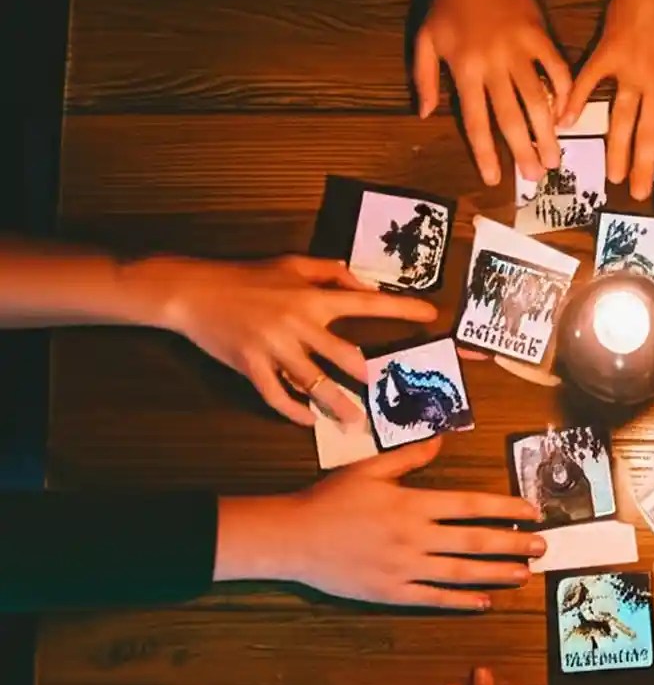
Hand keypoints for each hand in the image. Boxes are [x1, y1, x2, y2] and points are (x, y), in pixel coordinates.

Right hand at [129, 254, 436, 425]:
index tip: (430, 316)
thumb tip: (364, 283)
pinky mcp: (250, 366)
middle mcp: (298, 323)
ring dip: (336, 404)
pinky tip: (309, 420)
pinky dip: (294, 411)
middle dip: (365, 375)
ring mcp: (274, 347)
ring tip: (355, 421)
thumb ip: (331, 272)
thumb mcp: (292, 263)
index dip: (401, 310)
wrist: (192, 291)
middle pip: (342, 355)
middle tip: (383, 389)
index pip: (366, 303)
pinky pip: (277, 395)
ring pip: (313, 383)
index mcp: (312, 297)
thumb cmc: (246, 276)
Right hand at [216, 439, 545, 608]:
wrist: (293, 537)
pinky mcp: (392, 592)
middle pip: (474, 541)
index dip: (506, 509)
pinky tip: (485, 602)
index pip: (470, 505)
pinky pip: (434, 598)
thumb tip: (442, 439)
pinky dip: (462, 601)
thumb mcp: (370, 468)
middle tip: (543, 547)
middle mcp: (415, 536)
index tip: (532, 513)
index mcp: (413, 503)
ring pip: (461, 572)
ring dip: (497, 573)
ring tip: (525, 574)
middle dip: (513, 544)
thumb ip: (409, 457)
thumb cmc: (330, 499)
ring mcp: (404, 567)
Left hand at [415, 0, 570, 184]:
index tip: (492, 178)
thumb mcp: (425, 38)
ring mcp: (520, 51)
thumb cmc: (448, 4)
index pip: (475, 121)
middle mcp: (494, 66)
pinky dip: (565, 93)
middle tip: (535, 178)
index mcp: (465, 70)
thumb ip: (424, 77)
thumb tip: (424, 114)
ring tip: (554, 159)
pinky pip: (558, 69)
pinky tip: (567, 114)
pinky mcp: (540, 36)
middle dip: (523, 151)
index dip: (484, 152)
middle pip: (510, 118)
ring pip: (537, 100)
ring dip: (547, 133)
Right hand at [563, 0, 653, 199]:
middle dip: (646, 168)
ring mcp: (628, 72)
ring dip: (616, 151)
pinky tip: (562, 124)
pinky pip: (587, 83)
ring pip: (620, 120)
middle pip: (650, 135)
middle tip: (640, 195)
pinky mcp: (606, 55)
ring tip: (613, 178)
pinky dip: (573, 102)